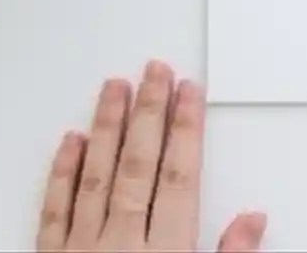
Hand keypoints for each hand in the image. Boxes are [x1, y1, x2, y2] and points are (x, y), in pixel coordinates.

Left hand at [36, 61, 266, 251]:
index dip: (186, 128)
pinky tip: (71, 141)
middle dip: (149, 111)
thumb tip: (253, 220)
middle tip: (155, 71)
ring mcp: (80, 251)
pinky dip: (62, 173)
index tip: (189, 92)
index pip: (180, 177)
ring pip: (96, 176)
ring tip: (114, 87)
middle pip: (139, 164)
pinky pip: (54, 211)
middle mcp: (120, 245)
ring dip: (108, 126)